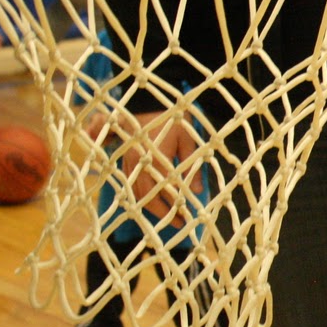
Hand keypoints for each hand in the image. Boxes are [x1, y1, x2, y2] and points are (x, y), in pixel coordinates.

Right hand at [92, 109, 205, 223]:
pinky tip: (153, 203)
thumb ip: (192, 167)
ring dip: (150, 206)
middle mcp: (137, 163)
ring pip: (135, 192)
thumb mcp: (188, 140)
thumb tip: (199, 191)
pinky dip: (142, 196)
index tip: (183, 219)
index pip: (159, 192)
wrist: (150, 104)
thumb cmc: (174, 121)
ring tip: (169, 216)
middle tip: (178, 223)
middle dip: (161, 212)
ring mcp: (129, 162)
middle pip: (145, 196)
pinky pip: (131, 184)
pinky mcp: (126, 161)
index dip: (170, 208)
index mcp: (154, 159)